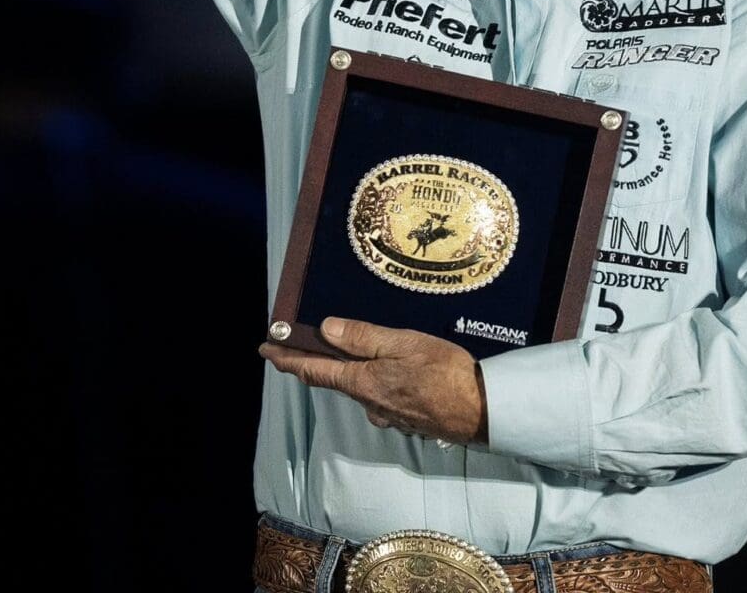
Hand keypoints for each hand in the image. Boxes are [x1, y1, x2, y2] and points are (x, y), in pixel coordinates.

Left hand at [260, 318, 488, 446]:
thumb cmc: (444, 371)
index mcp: (363, 382)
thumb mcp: (403, 343)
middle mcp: (369, 402)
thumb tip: (326, 328)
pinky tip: (388, 372)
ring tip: (344, 351)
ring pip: (358, 388)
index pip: (314, 370)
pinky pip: (379, 396)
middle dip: (311, 362)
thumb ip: (364, 338)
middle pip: (332, 379)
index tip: (266, 348)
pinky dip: (373, 380)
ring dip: (346, 371)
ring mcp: (387, 413)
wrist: (480, 410)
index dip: (287, 359)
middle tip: (292, 347)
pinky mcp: (405, 417)